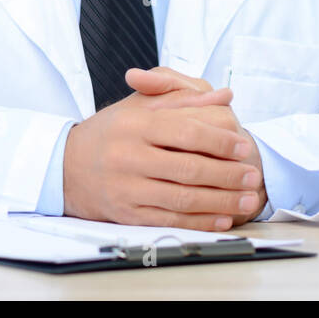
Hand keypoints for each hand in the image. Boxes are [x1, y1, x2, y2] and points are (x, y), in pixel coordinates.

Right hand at [61, 67, 265, 229]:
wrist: (65, 165)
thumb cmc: (112, 131)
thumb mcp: (141, 105)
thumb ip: (182, 97)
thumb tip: (224, 95)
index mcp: (135, 123)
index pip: (186, 131)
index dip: (219, 140)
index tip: (244, 147)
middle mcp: (128, 155)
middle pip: (188, 168)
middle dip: (227, 174)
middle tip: (253, 176)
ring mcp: (126, 188)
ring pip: (181, 198)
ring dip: (220, 201)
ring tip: (247, 198)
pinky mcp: (125, 214)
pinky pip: (168, 220)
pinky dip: (198, 222)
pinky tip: (222, 218)